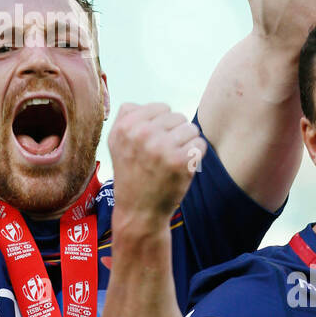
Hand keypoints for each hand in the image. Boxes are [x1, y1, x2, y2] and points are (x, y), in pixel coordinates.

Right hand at [108, 103, 206, 228]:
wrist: (139, 211)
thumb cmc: (131, 174)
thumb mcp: (116, 142)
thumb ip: (127, 116)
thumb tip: (152, 105)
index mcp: (125, 126)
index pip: (161, 108)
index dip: (162, 125)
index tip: (154, 142)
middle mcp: (142, 134)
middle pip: (178, 117)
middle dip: (176, 134)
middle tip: (164, 155)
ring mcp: (162, 147)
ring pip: (191, 129)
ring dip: (187, 144)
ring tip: (173, 160)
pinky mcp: (180, 161)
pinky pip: (200, 144)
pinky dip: (195, 155)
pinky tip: (182, 167)